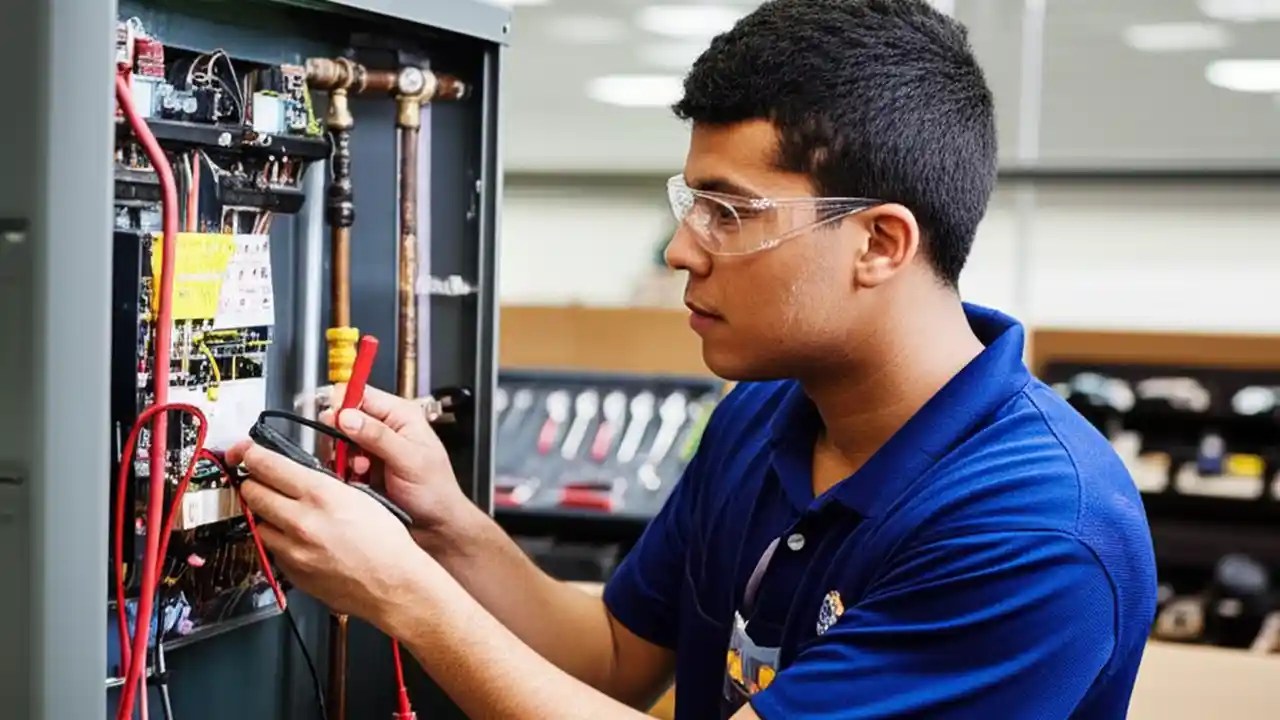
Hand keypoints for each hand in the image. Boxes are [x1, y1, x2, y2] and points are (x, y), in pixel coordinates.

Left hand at [227, 439, 433, 618]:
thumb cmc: (385, 541)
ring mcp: (292, 550)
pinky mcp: (290, 572)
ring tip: (282, 512)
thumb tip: (294, 474)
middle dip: (253, 482)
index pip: (267, 465)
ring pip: (257, 522)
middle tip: (259, 479)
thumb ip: (322, 483)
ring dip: (264, 513)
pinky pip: (271, 549)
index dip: (251, 454)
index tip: (247, 452)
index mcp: (321, 495)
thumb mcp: (359, 496)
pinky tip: (296, 538)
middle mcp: (301, 521)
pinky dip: (278, 540)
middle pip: (252, 492)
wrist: (392, 584)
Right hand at [320, 385, 471, 535]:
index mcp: (401, 415)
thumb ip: (378, 436)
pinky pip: (339, 463)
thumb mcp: (410, 460)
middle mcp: (384, 427)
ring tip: (361, 470)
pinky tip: (357, 481)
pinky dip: (343, 473)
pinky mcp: (362, 468)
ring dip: (344, 458)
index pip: (361, 394)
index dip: (342, 404)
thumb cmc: (436, 492)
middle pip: (343, 417)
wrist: (436, 525)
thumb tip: (348, 417)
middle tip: (352, 454)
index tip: (333, 421)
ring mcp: (371, 448)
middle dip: (341, 437)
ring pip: (338, 442)